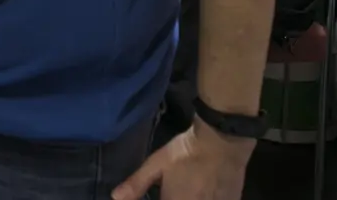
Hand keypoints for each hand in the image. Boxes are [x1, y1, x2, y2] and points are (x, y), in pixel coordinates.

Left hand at [112, 121, 255, 199]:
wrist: (221, 142)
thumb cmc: (185, 152)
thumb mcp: (156, 164)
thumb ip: (137, 184)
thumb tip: (115, 197)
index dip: (163, 199)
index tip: (162, 194)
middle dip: (175, 198)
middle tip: (175, 191)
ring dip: (191, 198)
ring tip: (189, 190)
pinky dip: (208, 198)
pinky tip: (206, 191)